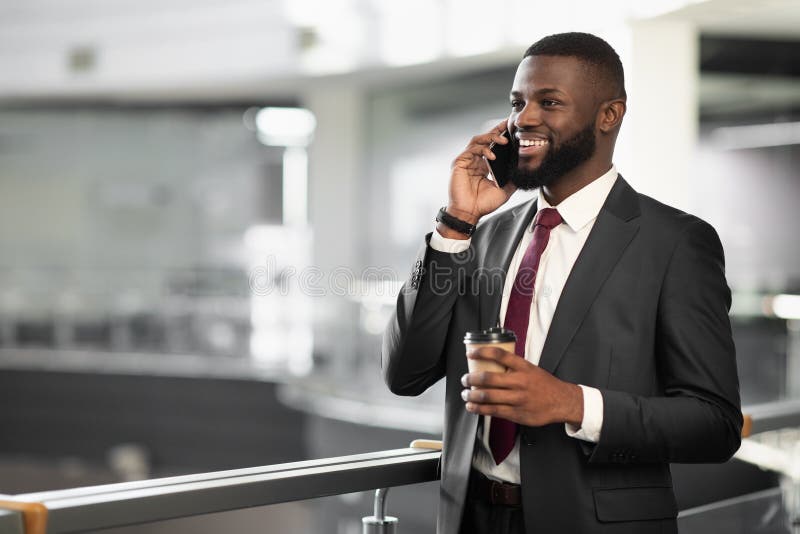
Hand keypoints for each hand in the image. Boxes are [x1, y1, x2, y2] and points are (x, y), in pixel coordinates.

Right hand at [446, 120, 516, 226]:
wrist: (469, 213)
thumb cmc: (483, 204)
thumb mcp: (504, 190)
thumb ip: (512, 180)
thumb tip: (524, 171)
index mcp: (484, 165)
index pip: (493, 146)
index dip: (501, 135)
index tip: (512, 128)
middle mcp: (475, 160)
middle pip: (485, 138)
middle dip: (497, 131)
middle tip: (508, 126)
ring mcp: (467, 161)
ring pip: (477, 140)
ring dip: (490, 137)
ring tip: (503, 140)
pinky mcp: (459, 163)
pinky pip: (472, 150)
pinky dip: (483, 149)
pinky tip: (492, 155)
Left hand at [460, 346, 583, 426]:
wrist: (562, 402)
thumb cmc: (545, 385)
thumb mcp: (531, 369)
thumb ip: (513, 367)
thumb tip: (491, 363)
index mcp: (523, 367)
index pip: (499, 355)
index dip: (482, 352)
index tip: (470, 353)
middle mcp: (520, 382)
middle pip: (488, 378)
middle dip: (471, 378)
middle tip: (465, 379)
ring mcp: (518, 398)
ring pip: (488, 396)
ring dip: (471, 395)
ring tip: (465, 393)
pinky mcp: (516, 413)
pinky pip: (493, 410)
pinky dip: (479, 408)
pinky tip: (472, 406)